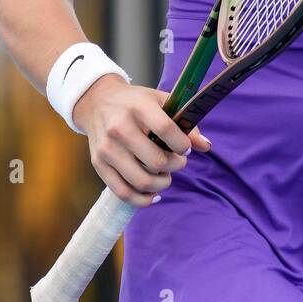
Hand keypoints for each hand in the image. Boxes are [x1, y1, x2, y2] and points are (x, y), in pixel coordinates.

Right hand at [74, 74, 211, 206]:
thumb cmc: (135, 103)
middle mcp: (119, 128)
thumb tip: (206, 146)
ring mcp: (107, 148)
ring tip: (165, 176)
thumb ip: (184, 123)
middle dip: (176, 166)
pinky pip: (123, 192)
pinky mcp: (99, 164)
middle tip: (178, 162)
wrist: (97, 102)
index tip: (185, 148)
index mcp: (138, 107)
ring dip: (162, 184)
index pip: (166, 130)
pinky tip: (154, 194)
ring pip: (141, 181)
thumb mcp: (161, 102)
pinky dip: (143, 199)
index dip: (183, 144)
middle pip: (156, 161)